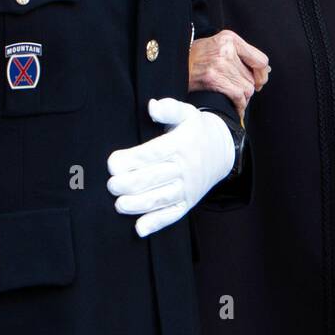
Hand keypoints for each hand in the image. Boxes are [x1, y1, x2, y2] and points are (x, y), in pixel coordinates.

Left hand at [106, 98, 235, 236]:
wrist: (223, 151)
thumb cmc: (196, 131)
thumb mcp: (187, 113)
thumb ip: (169, 108)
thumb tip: (152, 106)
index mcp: (181, 144)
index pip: (154, 153)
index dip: (132, 160)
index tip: (112, 163)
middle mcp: (185, 168)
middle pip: (153, 178)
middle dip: (129, 184)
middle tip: (111, 184)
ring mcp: (187, 188)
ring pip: (160, 199)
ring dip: (138, 205)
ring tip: (119, 204)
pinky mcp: (188, 202)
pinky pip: (172, 215)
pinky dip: (156, 223)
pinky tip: (139, 228)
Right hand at [188, 29, 269, 116]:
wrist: (174, 64)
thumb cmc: (197, 57)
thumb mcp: (218, 46)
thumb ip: (241, 55)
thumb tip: (266, 71)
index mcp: (230, 39)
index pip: (261, 60)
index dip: (262, 74)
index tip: (258, 81)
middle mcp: (227, 49)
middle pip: (253, 77)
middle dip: (248, 87)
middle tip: (238, 90)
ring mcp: (220, 64)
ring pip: (247, 88)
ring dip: (243, 97)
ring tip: (234, 97)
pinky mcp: (214, 78)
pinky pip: (237, 96)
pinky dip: (239, 104)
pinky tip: (234, 106)